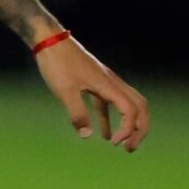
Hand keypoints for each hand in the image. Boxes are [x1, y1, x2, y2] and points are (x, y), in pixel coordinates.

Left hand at [34, 37, 148, 151]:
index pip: (131, 111)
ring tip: (120, 145)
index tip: (112, 143)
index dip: (128, 130)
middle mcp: (112, 83)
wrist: (49, 40)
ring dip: (127, 124)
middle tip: (129, 148)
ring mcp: (104, 82)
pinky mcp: (94, 82)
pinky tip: (100, 133)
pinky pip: (108, 103)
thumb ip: (76, 113)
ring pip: (126, 104)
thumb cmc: (57, 63)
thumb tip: (87, 136)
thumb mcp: (64, 90)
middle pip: (139, 107)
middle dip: (139, 129)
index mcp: (109, 85)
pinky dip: (108, 118)